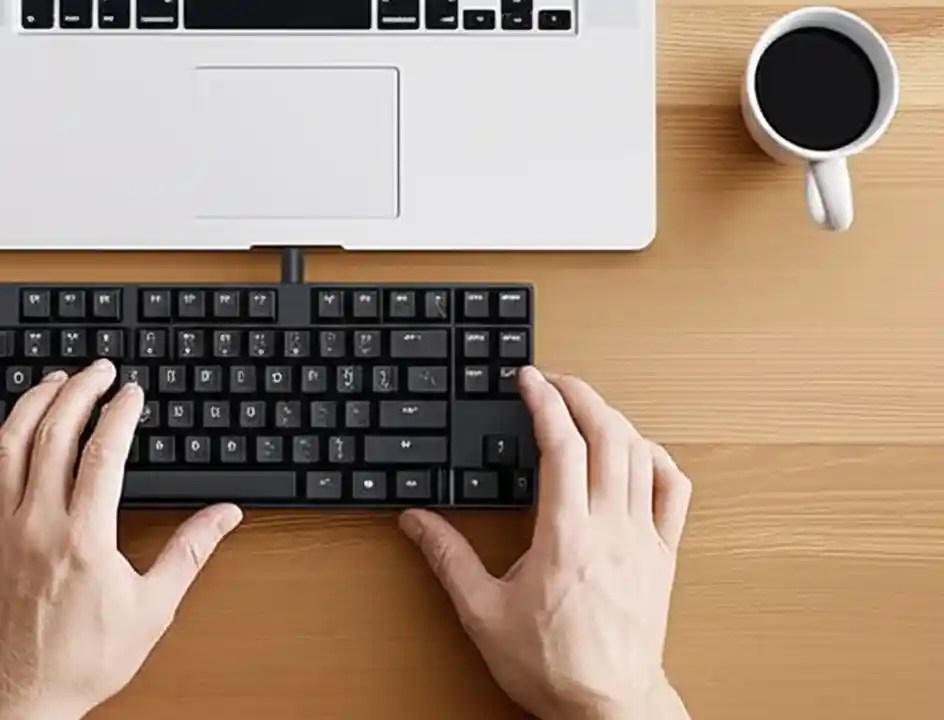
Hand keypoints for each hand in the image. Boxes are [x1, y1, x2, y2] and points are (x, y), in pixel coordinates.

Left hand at [0, 361, 242, 719]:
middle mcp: (38, 525)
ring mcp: (0, 530)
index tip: (132, 392)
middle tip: (99, 369)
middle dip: (80, 390)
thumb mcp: (153, 608)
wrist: (24, 696)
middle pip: (54, 434)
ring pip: (8, 446)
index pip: (103, 453)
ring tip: (55, 382)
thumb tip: (224, 516)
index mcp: (85, 538)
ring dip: (31, 405)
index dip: (120, 413)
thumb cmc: (85, 658)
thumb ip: (189, 552)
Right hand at [401, 367, 692, 719]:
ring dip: (613, 418)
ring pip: (640, 454)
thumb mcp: (483, 613)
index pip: (561, 446)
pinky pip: (674, 491)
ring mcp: (644, 539)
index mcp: (565, 537)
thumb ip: (448, 559)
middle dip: (580, 394)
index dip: (544, 402)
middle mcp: (610, 529)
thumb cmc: (551, 667)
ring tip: (585, 407)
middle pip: (607, 435)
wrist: (608, 707)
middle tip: (554, 380)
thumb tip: (416, 522)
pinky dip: (658, 458)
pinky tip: (639, 450)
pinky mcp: (664, 555)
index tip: (529, 379)